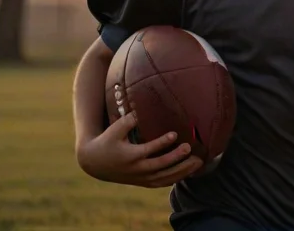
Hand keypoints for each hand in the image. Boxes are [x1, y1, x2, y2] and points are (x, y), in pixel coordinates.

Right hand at [76, 111, 202, 187]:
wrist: (96, 163)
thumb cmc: (107, 141)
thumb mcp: (114, 129)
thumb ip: (128, 120)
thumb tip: (141, 111)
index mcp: (131, 156)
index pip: (149, 150)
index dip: (162, 142)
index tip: (174, 134)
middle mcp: (138, 169)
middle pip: (161, 166)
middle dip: (177, 158)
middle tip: (189, 148)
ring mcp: (141, 178)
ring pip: (165, 178)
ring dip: (182, 171)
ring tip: (198, 162)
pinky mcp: (143, 182)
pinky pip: (163, 183)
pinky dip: (176, 178)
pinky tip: (189, 172)